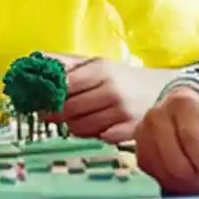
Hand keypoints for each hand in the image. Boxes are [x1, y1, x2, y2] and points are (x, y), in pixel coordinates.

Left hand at [42, 54, 171, 142]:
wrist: (163, 91)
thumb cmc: (122, 78)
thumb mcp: (97, 64)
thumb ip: (66, 62)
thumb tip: (35, 59)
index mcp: (102, 71)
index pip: (64, 86)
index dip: (48, 94)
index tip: (39, 98)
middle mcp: (113, 92)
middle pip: (68, 109)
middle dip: (55, 113)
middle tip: (49, 112)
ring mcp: (123, 114)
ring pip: (80, 127)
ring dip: (71, 125)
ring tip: (75, 118)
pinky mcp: (130, 132)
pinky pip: (97, 139)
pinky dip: (90, 135)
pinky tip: (93, 127)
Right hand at [134, 86, 198, 194]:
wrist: (181, 112)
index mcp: (182, 105)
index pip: (190, 137)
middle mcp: (157, 116)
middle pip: (173, 158)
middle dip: (193, 177)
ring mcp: (142, 132)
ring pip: (161, 169)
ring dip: (181, 183)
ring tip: (197, 184)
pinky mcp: (138, 148)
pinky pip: (151, 172)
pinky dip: (168, 181)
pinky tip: (182, 180)